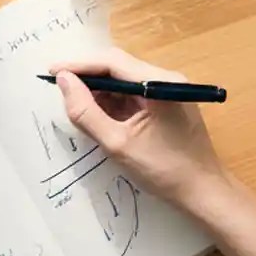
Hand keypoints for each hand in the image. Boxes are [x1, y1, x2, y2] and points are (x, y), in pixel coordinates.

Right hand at [50, 48, 229, 210]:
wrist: (204, 193)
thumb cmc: (163, 171)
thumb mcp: (117, 144)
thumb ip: (86, 112)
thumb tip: (64, 81)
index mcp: (160, 83)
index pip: (112, 62)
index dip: (79, 65)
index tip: (51, 72)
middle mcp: (166, 79)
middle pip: (118, 66)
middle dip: (87, 76)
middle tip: (58, 87)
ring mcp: (169, 90)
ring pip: (124, 79)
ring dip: (99, 89)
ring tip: (75, 104)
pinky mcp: (167, 103)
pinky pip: (133, 93)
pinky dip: (113, 101)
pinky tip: (97, 114)